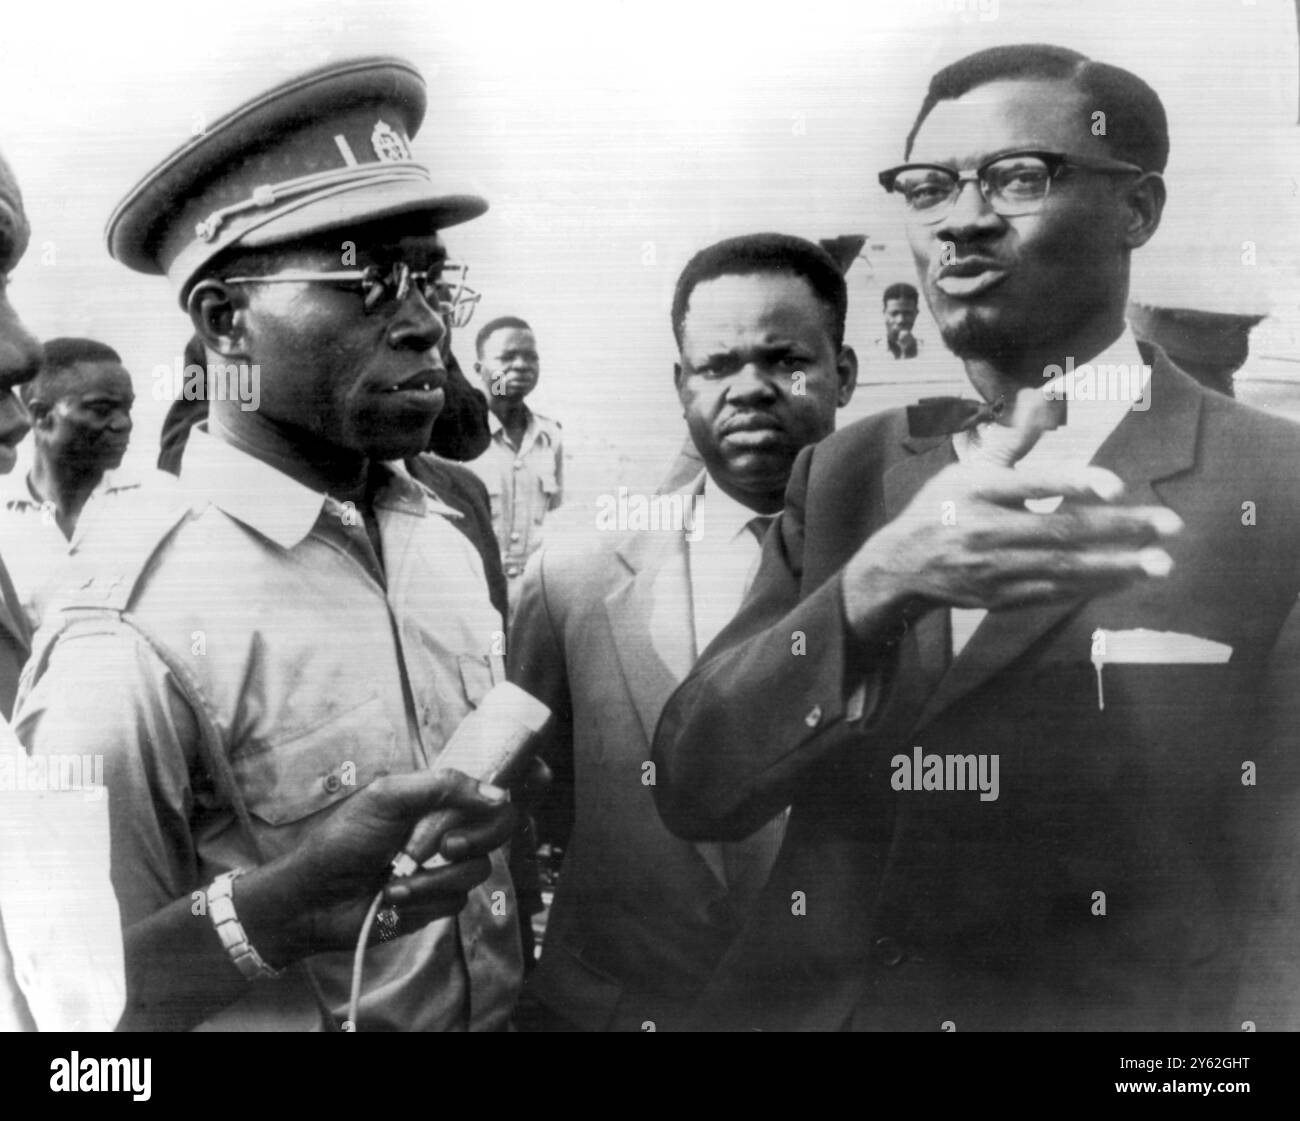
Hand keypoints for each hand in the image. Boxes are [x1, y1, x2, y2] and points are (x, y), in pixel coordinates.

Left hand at [242, 768, 517, 961]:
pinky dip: (425, 898)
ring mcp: (447, 866)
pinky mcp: (439, 902)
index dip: (525, 776)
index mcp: (439, 796)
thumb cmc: (342, 839)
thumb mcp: (387, 797)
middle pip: (502, 825)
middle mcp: (451, 828)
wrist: (313, 898)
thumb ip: (443, 787)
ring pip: (479, 868)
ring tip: (395, 878)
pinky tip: (393, 897)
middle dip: (478, 836)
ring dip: (434, 877)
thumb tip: (499, 793)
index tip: (540, 773)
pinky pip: (457, 899)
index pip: (494, 781)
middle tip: (444, 846)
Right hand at [842, 388, 1182, 638]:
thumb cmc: (944, 506)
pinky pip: (1054, 592)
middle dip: (1120, 529)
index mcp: (980, 489)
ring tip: (1161, 563)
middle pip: (1061, 529)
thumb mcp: (971, 467)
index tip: (1118, 485)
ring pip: (1063, 566)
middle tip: (1169, 525)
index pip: (1033, 483)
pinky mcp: (1001, 597)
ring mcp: (994, 567)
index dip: (1075, 483)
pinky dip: (1091, 587)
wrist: (903, 565)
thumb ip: (1015, 437)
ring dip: (1116, 566)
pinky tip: (1125, 579)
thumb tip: (1043, 392)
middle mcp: (987, 528)